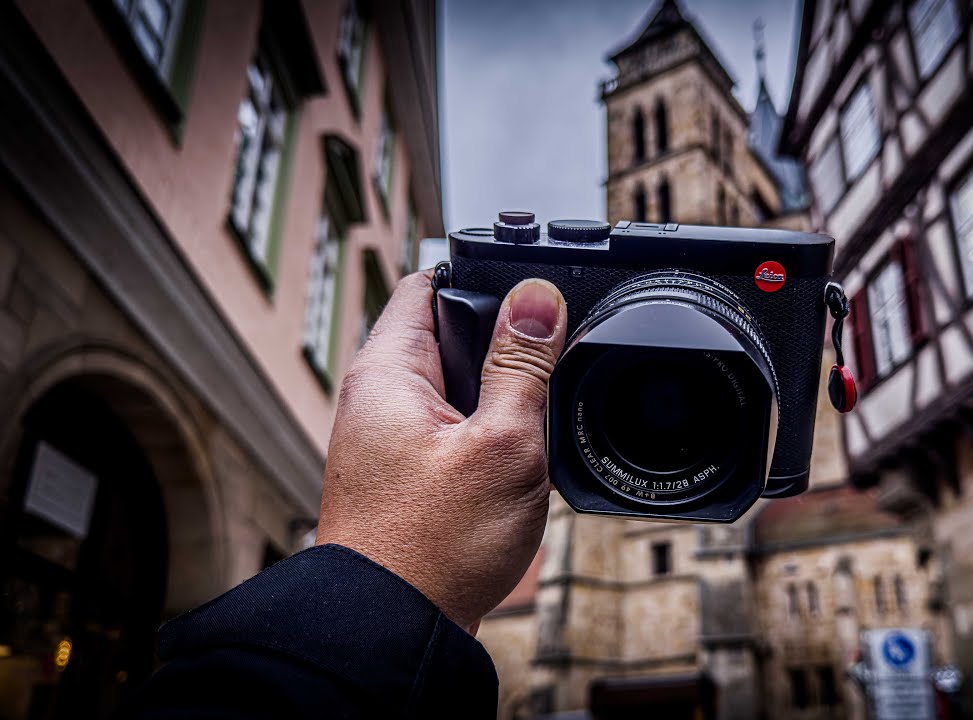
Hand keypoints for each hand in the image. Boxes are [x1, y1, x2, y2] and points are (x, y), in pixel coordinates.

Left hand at [315, 272, 566, 632]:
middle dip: (502, 344)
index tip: (535, 295)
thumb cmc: (433, 546)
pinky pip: (452, 428)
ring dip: (497, 395)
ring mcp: (388, 436)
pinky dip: (485, 433)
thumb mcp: (503, 443)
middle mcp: (377, 397)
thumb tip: (539, 297)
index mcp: (388, 370)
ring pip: (457, 386)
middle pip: (449, 334)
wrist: (396, 630)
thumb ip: (523, 365)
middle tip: (546, 366)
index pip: (430, 283)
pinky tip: (513, 460)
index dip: (486, 280)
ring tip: (530, 422)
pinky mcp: (402, 472)